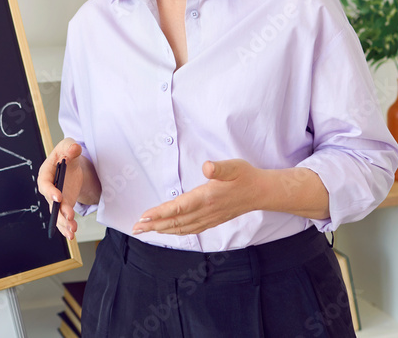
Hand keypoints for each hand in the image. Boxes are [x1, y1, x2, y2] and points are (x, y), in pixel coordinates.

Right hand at [37, 138, 85, 240]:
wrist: (71, 162)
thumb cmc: (66, 152)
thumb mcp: (68, 146)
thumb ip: (70, 147)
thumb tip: (74, 148)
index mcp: (45, 173)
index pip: (45, 184)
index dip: (50, 191)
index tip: (59, 197)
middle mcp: (49, 189)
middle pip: (50, 202)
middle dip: (59, 211)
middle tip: (68, 217)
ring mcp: (55, 199)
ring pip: (57, 214)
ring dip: (63, 223)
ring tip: (72, 231)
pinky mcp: (63, 205)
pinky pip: (62, 218)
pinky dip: (66, 227)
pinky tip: (71, 234)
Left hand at [132, 159, 261, 235]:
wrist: (261, 192)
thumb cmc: (245, 177)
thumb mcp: (234, 166)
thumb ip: (219, 168)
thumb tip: (207, 167)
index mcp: (207, 197)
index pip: (179, 208)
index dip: (160, 213)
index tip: (144, 216)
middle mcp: (206, 211)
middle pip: (175, 221)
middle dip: (154, 225)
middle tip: (136, 228)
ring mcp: (209, 218)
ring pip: (182, 228)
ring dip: (162, 230)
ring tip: (146, 231)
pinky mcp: (213, 221)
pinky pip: (191, 230)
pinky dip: (177, 232)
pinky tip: (170, 231)